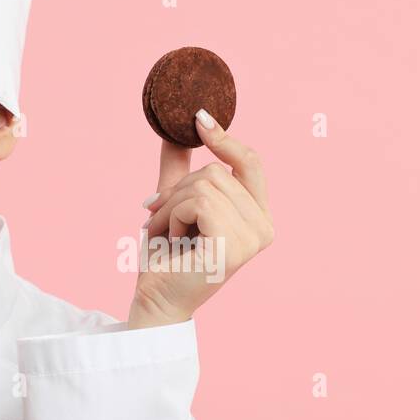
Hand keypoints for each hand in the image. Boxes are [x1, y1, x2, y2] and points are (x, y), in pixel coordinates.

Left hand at [129, 109, 274, 328]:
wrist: (155, 300)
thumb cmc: (166, 259)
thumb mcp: (174, 203)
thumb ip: (181, 169)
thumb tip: (178, 125)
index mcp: (257, 217)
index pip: (251, 163)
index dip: (226, 139)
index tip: (199, 119)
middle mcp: (264, 227)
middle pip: (217, 170)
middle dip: (178, 190)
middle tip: (159, 219)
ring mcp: (253, 238)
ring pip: (205, 183)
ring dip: (171, 205)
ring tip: (165, 233)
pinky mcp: (234, 245)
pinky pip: (198, 201)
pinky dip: (173, 215)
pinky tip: (172, 241)